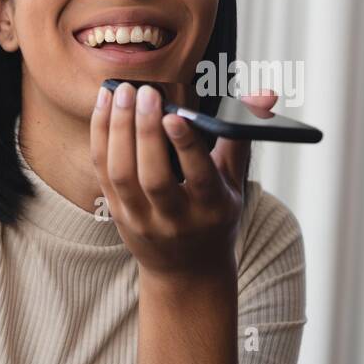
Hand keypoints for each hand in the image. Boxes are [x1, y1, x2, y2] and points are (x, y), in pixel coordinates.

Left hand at [89, 81, 278, 279]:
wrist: (186, 271)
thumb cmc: (213, 217)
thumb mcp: (235, 184)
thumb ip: (242, 137)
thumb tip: (262, 95)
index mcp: (212, 209)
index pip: (198, 177)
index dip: (185, 145)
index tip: (175, 114)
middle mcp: (175, 219)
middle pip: (154, 176)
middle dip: (146, 131)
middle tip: (143, 92)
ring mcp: (142, 219)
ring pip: (123, 175)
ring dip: (118, 131)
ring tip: (121, 93)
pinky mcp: (118, 214)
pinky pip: (104, 173)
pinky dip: (101, 138)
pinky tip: (104, 107)